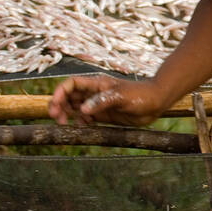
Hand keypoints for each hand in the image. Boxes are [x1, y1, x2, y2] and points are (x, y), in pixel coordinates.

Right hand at [47, 76, 166, 126]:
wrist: (156, 102)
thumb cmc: (140, 94)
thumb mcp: (120, 96)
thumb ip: (101, 102)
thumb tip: (82, 110)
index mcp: (96, 84)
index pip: (72, 85)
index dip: (60, 92)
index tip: (55, 104)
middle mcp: (94, 93)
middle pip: (69, 96)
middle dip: (59, 105)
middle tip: (56, 117)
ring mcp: (98, 104)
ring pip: (75, 108)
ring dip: (67, 114)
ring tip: (63, 123)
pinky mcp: (104, 115)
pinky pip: (86, 118)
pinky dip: (80, 122)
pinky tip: (81, 126)